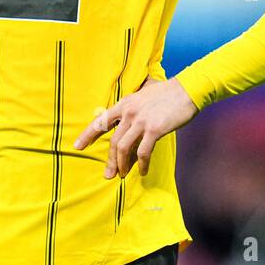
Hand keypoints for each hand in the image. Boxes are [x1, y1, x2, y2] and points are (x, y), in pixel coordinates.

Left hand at [73, 77, 198, 179]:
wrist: (187, 90)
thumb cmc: (168, 94)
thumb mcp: (144, 95)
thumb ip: (133, 108)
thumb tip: (128, 123)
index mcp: (125, 103)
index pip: (101, 120)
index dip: (88, 135)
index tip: (77, 146)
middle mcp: (129, 112)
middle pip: (113, 141)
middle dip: (110, 160)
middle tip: (108, 174)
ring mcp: (141, 121)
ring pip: (124, 148)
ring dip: (122, 164)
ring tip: (124, 174)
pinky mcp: (154, 129)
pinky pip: (143, 152)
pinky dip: (141, 164)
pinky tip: (143, 171)